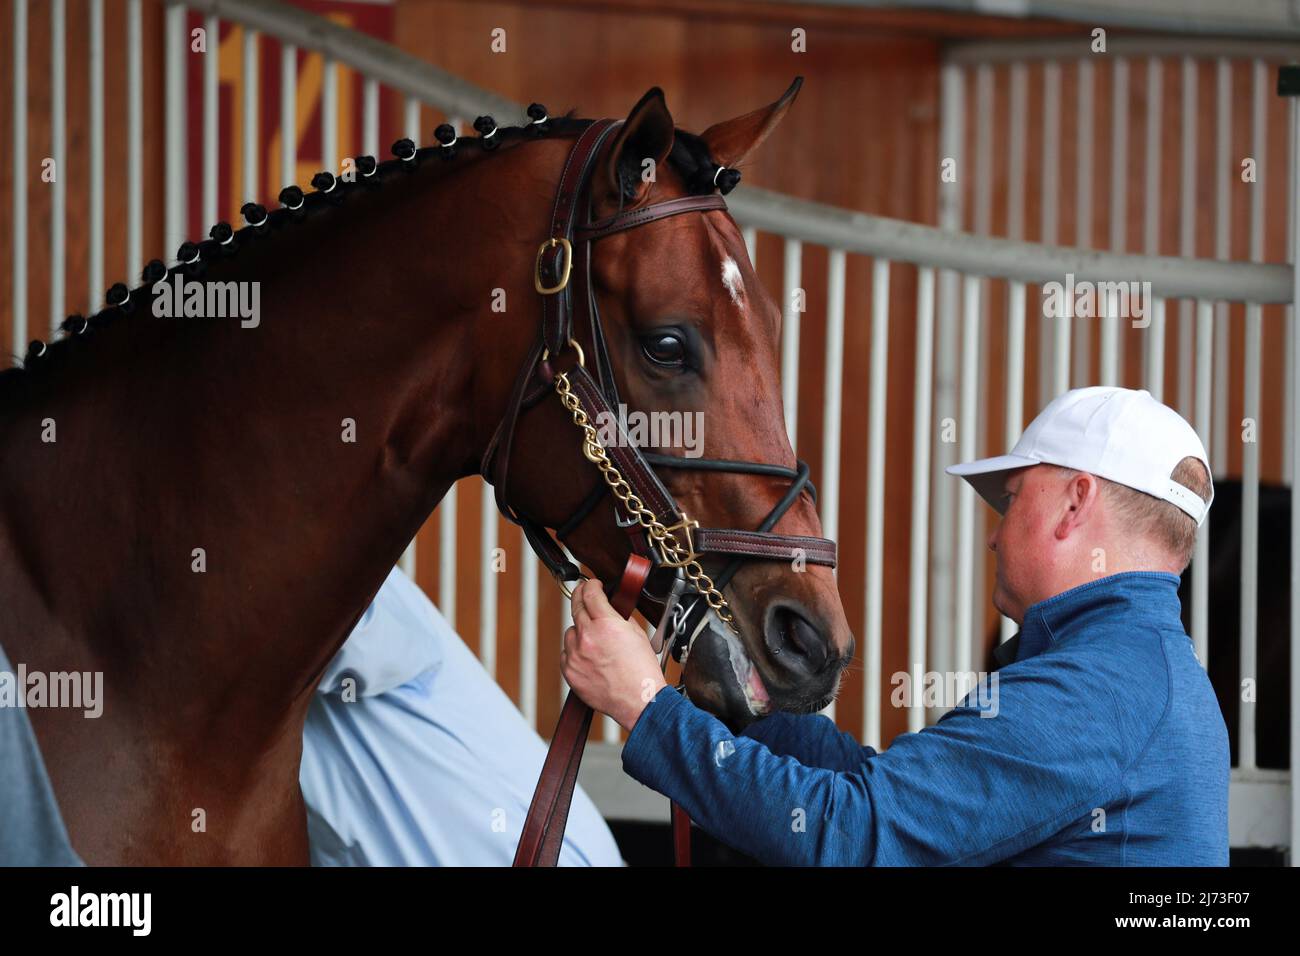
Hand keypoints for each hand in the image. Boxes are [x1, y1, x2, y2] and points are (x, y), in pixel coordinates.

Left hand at [561, 579, 667, 730]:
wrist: (639, 700)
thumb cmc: (642, 671)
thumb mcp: (637, 634)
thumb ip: (619, 617)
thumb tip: (610, 608)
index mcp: (606, 624)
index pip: (590, 593)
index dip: (590, 584)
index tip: (591, 584)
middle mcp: (587, 637)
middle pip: (576, 607)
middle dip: (580, 597)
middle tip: (583, 594)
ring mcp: (576, 655)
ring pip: (570, 632)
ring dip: (579, 630)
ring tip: (594, 641)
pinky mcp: (569, 671)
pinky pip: (567, 653)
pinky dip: (575, 652)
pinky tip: (589, 657)